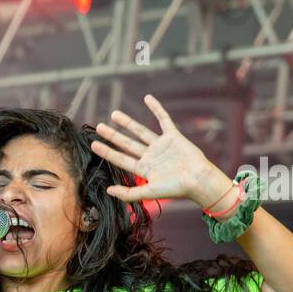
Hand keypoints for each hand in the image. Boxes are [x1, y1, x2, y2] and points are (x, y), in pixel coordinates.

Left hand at [91, 94, 230, 210]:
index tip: (94, 145)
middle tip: (99, 127)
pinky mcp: (173, 136)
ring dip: (128, 123)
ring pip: (141, 131)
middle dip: (113, 136)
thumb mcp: (149, 192)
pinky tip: (147, 98)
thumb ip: (129, 193)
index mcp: (144, 169)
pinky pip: (163, 119)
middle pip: (127, 144)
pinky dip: (156, 108)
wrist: (198, 180)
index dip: (107, 152)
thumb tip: (108, 190)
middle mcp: (150, 156)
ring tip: (114, 115)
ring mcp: (161, 146)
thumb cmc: (176, 188)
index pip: (121, 159)